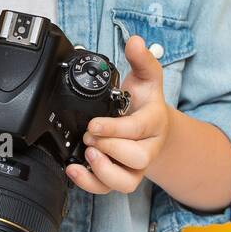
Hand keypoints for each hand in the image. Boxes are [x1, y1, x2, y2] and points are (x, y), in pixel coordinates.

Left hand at [65, 34, 171, 194]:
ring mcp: (137, 166)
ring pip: (126, 182)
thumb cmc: (146, 103)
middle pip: (136, 157)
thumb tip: (134, 41)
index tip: (93, 125)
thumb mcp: (146, 78)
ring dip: (103, 171)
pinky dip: (91, 184)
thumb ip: (141, 59)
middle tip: (89, 135)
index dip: (115, 129)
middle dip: (108, 147)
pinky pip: (110, 190)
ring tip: (88, 153)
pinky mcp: (124, 177)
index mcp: (155, 121)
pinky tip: (75, 169)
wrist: (155, 130)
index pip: (139, 128)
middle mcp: (149, 147)